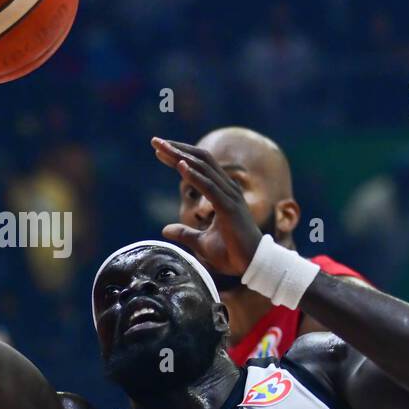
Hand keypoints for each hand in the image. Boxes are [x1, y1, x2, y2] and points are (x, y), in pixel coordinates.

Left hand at [153, 137, 263, 275]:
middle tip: (156, 141)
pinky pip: (210, 188)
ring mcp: (230, 197)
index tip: (159, 150)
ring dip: (181, 157)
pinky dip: (194, 176)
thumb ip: (185, 233)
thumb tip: (165, 230)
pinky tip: (180, 166)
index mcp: (222, 193)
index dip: (179, 156)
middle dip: (177, 149)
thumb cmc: (231, 253)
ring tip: (162, 148)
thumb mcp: (200, 242)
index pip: (199, 166)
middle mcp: (227, 189)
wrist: (252, 266)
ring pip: (203, 169)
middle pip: (200, 160)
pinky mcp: (229, 209)